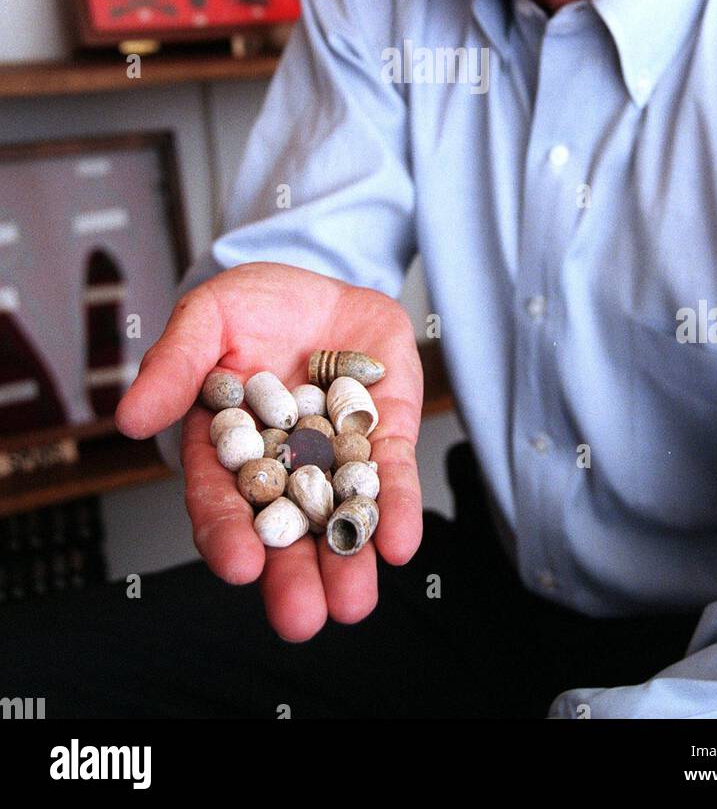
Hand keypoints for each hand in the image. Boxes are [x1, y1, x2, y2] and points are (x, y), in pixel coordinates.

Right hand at [115, 261, 423, 639]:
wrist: (322, 284)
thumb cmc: (254, 305)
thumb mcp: (206, 319)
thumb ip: (174, 366)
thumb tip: (129, 419)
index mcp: (226, 448)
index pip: (219, 501)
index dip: (226, 535)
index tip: (238, 565)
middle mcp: (281, 467)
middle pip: (283, 531)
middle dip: (292, 578)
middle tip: (302, 618)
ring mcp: (335, 457)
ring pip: (340, 518)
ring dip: (348, 562)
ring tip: (353, 603)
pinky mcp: (385, 437)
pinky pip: (391, 479)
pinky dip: (397, 511)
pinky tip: (400, 544)